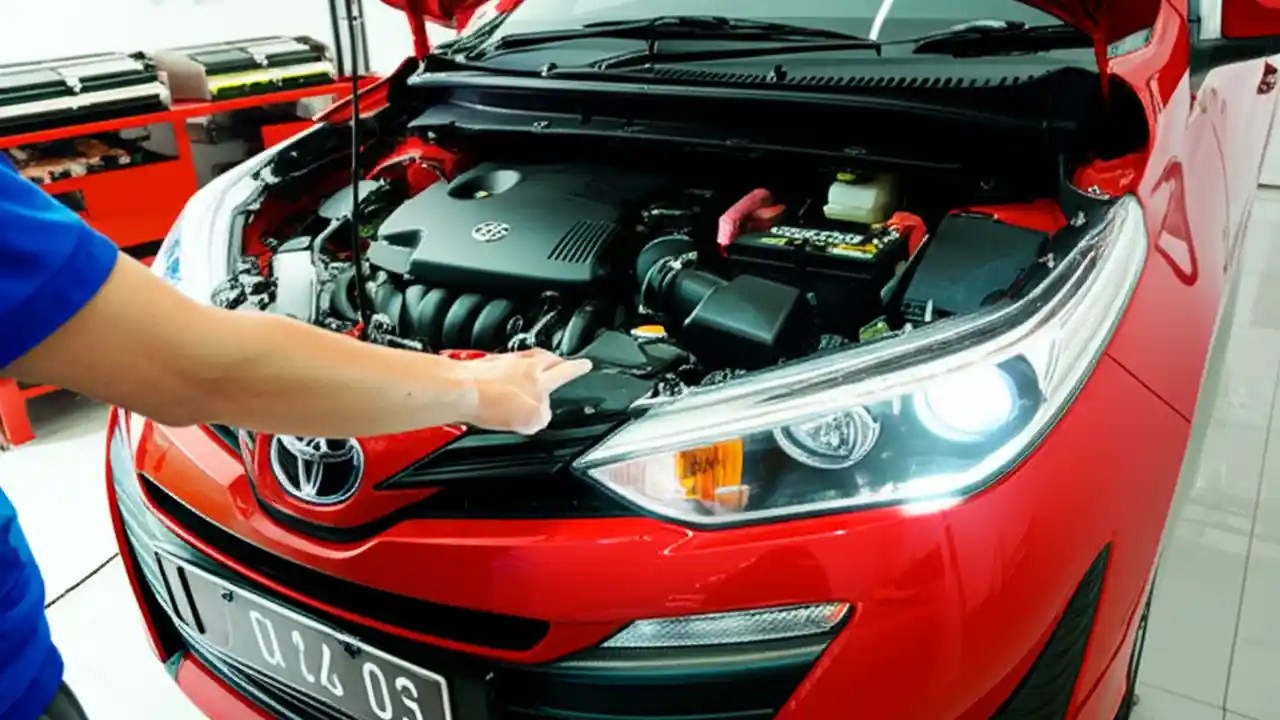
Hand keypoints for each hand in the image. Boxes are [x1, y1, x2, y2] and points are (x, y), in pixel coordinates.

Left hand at [457, 349, 592, 433]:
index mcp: (540, 378)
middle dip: (556, 361)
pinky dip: (504, 373)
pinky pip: (498, 367)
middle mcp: (521, 365)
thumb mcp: (532, 419)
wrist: (462, 392)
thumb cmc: (493, 401)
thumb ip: (542, 416)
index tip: (586, 364)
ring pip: (521, 361)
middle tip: (562, 362)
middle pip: (545, 359)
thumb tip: (539, 416)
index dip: (578, 368)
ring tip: (531, 371)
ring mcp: (499, 364)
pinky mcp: (479, 369)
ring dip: (529, 365)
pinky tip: (500, 382)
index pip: (566, 371)